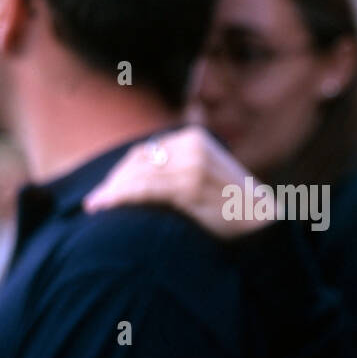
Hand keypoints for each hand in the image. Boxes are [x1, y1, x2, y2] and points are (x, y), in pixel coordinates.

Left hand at [83, 125, 267, 239]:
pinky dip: (124, 198)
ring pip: (139, 175)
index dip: (120, 172)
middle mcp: (193, 146)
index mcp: (194, 138)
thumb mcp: (204, 175)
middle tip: (93, 202)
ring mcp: (193, 165)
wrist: (263, 219)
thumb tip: (138, 179)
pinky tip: (109, 208)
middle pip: (139, 162)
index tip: (105, 191)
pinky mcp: (192, 186)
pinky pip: (148, 190)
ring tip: (95, 208)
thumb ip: (178, 170)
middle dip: (113, 182)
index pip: (145, 152)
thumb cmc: (230, 204)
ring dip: (113, 192)